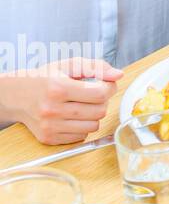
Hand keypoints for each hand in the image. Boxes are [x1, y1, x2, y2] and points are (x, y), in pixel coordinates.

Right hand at [0, 58, 121, 144]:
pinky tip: (73, 117)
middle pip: (99, 111)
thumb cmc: (44, 79)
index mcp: (58, 88)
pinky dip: (82, 127)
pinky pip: (81, 136)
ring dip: (94, 115)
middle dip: (103, 102)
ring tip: (84, 106)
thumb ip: (96, 66)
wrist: (15, 96)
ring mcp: (49, 126)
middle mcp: (52, 109)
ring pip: (93, 126)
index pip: (100, 94)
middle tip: (94, 95)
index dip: (110, 88)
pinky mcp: (48, 138)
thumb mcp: (68, 65)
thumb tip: (118, 75)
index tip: (107, 84)